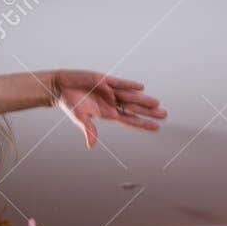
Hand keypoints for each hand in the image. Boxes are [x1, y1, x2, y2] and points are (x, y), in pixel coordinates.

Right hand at [49, 69, 167, 146]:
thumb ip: (88, 130)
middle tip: (164, 115)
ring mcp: (109, 91)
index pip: (129, 120)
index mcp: (107, 114)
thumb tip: (91, 145)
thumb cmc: (69, 104)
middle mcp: (111, 103)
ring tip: (157, 104)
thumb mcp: (79, 118)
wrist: (61, 88)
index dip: (142, 124)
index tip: (156, 128)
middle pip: (134, 108)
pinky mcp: (104, 80)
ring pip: (130, 96)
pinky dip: (129, 85)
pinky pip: (119, 83)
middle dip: (149, 112)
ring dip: (143, 100)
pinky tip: (141, 87)